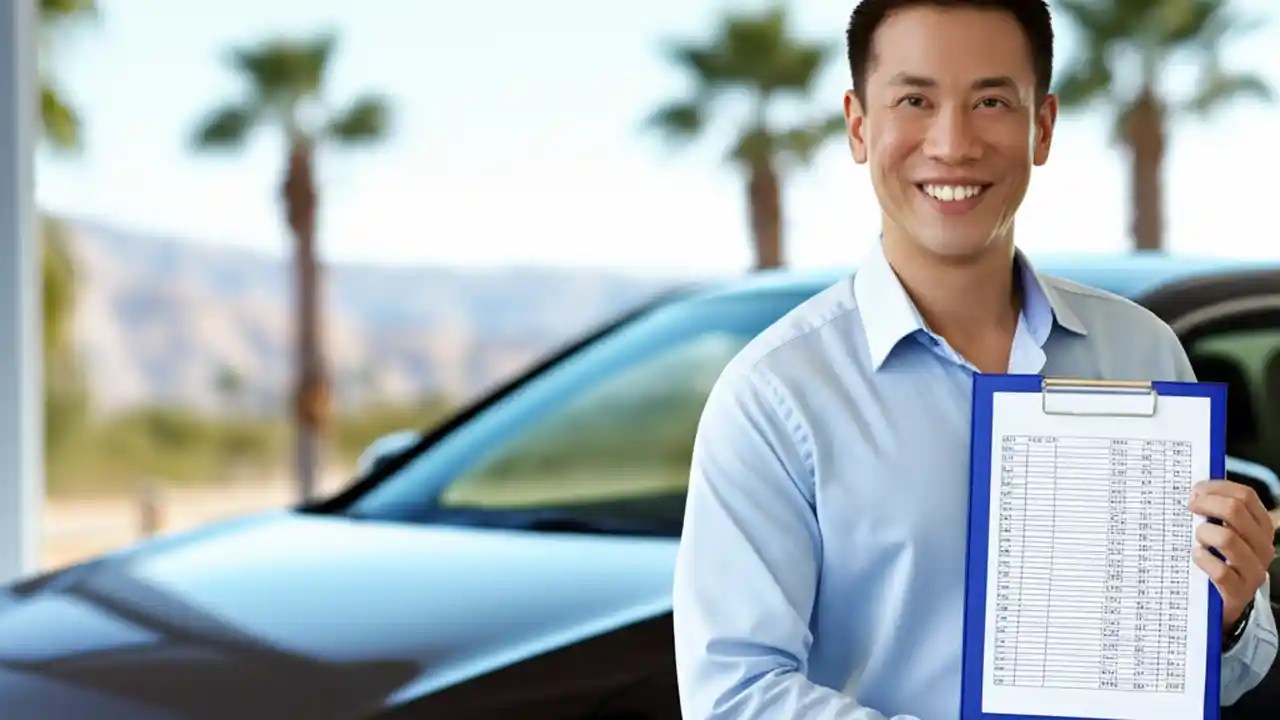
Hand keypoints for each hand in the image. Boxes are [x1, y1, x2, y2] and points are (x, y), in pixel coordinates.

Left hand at [1188, 481, 1275, 628]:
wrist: (1225, 605)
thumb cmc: (1220, 560)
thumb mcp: (1223, 533)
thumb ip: (1215, 513)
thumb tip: (1194, 489)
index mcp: (1261, 527)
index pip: (1246, 496)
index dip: (1217, 487)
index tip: (1195, 490)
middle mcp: (1262, 547)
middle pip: (1235, 511)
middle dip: (1206, 503)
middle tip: (1189, 507)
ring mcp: (1253, 571)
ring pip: (1227, 538)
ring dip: (1204, 532)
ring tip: (1197, 538)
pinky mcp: (1239, 592)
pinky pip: (1219, 570)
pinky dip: (1202, 559)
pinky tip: (1196, 555)